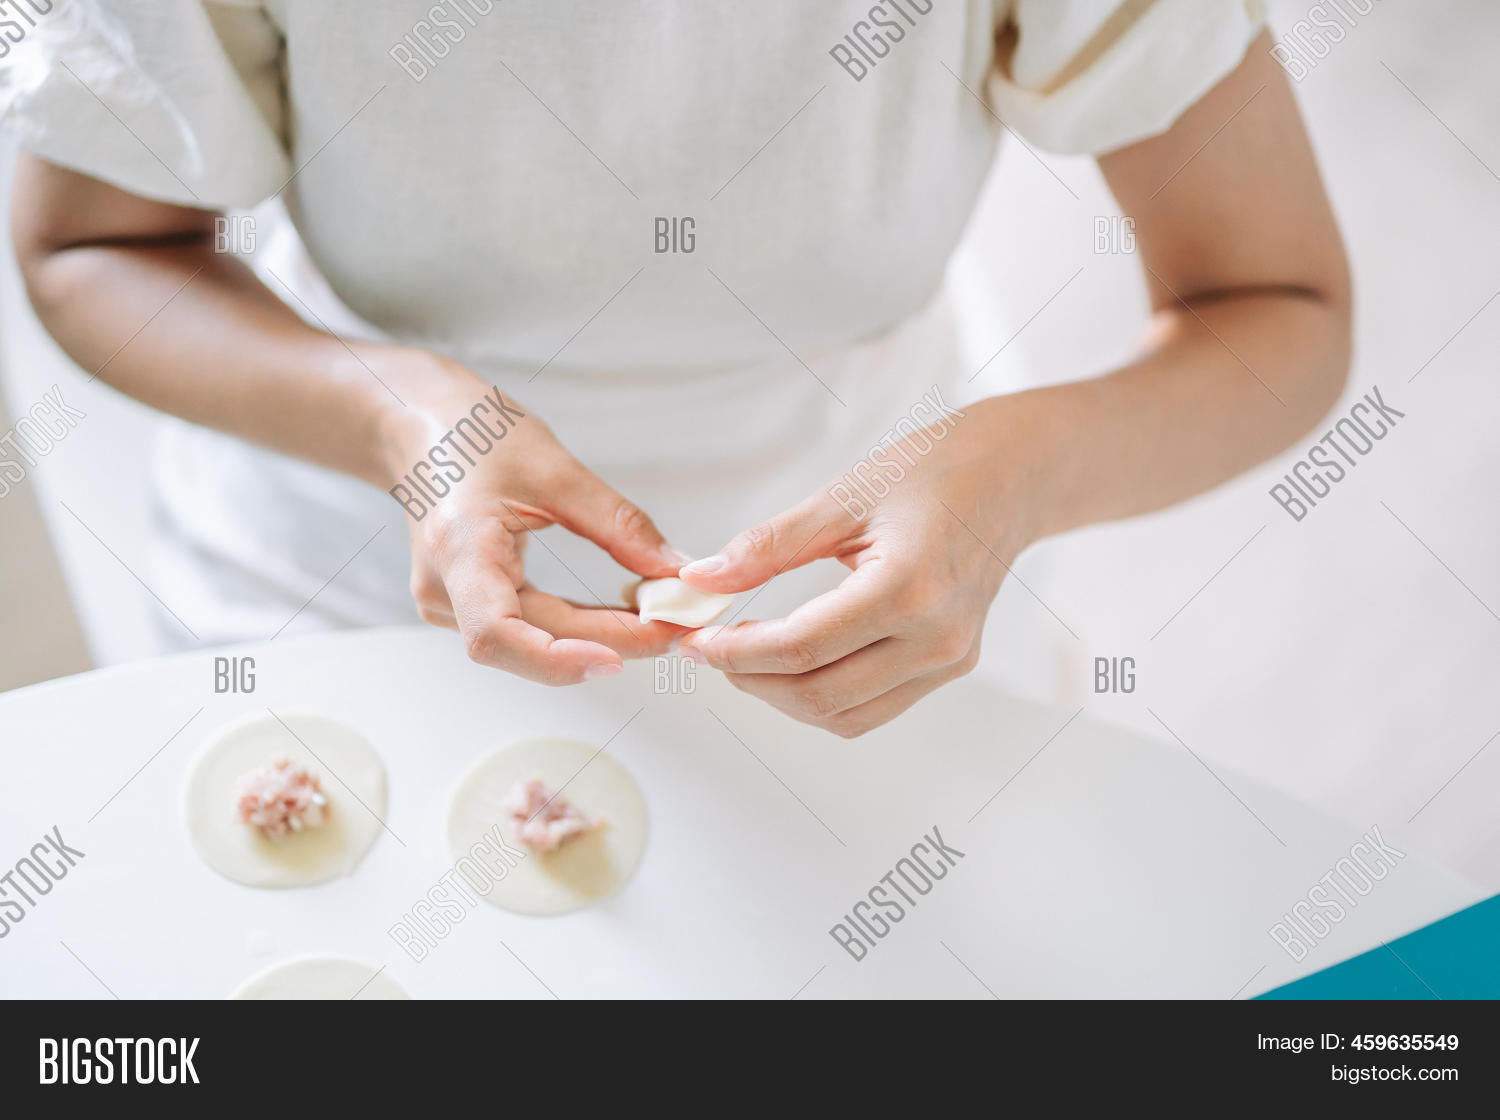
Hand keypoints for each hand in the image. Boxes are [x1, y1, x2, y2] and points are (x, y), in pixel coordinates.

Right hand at [377, 350, 689, 684]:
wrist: (419, 429)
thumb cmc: (475, 435)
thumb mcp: (556, 469)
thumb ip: (618, 524)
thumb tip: (676, 572)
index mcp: (457, 548)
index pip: (495, 634)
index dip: (554, 660)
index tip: (615, 661)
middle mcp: (443, 588)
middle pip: (529, 641)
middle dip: (608, 643)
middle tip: (677, 631)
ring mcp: (448, 602)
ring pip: (531, 642)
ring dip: (597, 639)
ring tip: (660, 621)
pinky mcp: (464, 604)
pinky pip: (527, 629)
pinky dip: (577, 628)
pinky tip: (622, 615)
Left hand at [676, 395, 1037, 735]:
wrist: (1012, 476)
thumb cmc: (934, 471)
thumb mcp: (843, 495)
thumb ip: (768, 545)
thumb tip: (702, 579)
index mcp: (909, 588)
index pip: (803, 648)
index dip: (737, 653)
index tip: (693, 640)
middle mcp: (936, 638)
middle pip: (820, 694)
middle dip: (751, 681)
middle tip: (708, 650)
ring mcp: (949, 660)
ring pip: (846, 715)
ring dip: (784, 699)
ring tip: (744, 660)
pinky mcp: (951, 666)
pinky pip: (874, 707)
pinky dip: (823, 698)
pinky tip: (792, 663)